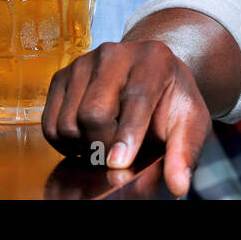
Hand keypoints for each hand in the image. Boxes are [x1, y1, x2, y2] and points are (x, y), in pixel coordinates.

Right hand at [42, 41, 212, 198]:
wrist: (149, 76)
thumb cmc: (169, 101)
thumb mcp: (190, 123)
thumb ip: (185, 152)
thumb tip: (178, 186)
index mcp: (154, 58)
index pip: (136, 97)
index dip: (127, 133)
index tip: (119, 163)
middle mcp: (115, 53)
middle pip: (94, 112)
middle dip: (103, 145)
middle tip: (117, 157)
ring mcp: (84, 61)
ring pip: (69, 120)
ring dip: (84, 146)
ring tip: (105, 143)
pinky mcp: (61, 75)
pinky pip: (50, 122)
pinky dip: (64, 143)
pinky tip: (86, 139)